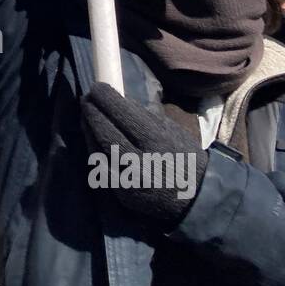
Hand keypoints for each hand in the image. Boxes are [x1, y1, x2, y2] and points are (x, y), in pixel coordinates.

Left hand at [80, 83, 206, 225]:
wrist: (197, 198)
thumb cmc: (185, 157)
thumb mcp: (173, 130)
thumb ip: (146, 117)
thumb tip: (120, 100)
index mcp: (157, 141)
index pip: (123, 114)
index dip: (105, 99)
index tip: (96, 87)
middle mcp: (140, 161)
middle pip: (105, 132)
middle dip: (92, 112)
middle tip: (86, 98)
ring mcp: (129, 181)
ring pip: (98, 150)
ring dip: (88, 129)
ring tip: (86, 116)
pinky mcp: (122, 194)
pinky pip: (101, 168)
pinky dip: (94, 150)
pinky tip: (92, 139)